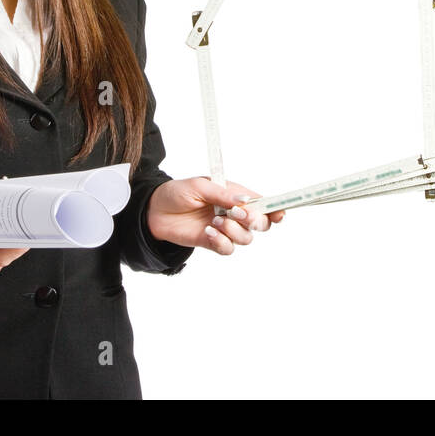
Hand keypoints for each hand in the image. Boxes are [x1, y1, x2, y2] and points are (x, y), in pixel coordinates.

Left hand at [147, 177, 285, 255]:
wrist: (154, 211)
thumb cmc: (177, 193)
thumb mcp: (200, 186)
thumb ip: (223, 194)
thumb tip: (246, 200)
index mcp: (235, 195)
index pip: (262, 203)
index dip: (274, 208)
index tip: (280, 214)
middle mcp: (234, 213)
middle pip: (260, 224)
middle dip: (254, 221)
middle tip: (236, 214)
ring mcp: (224, 229)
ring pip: (246, 238)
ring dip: (233, 231)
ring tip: (214, 221)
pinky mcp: (213, 242)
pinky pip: (228, 249)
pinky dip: (221, 242)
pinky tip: (207, 232)